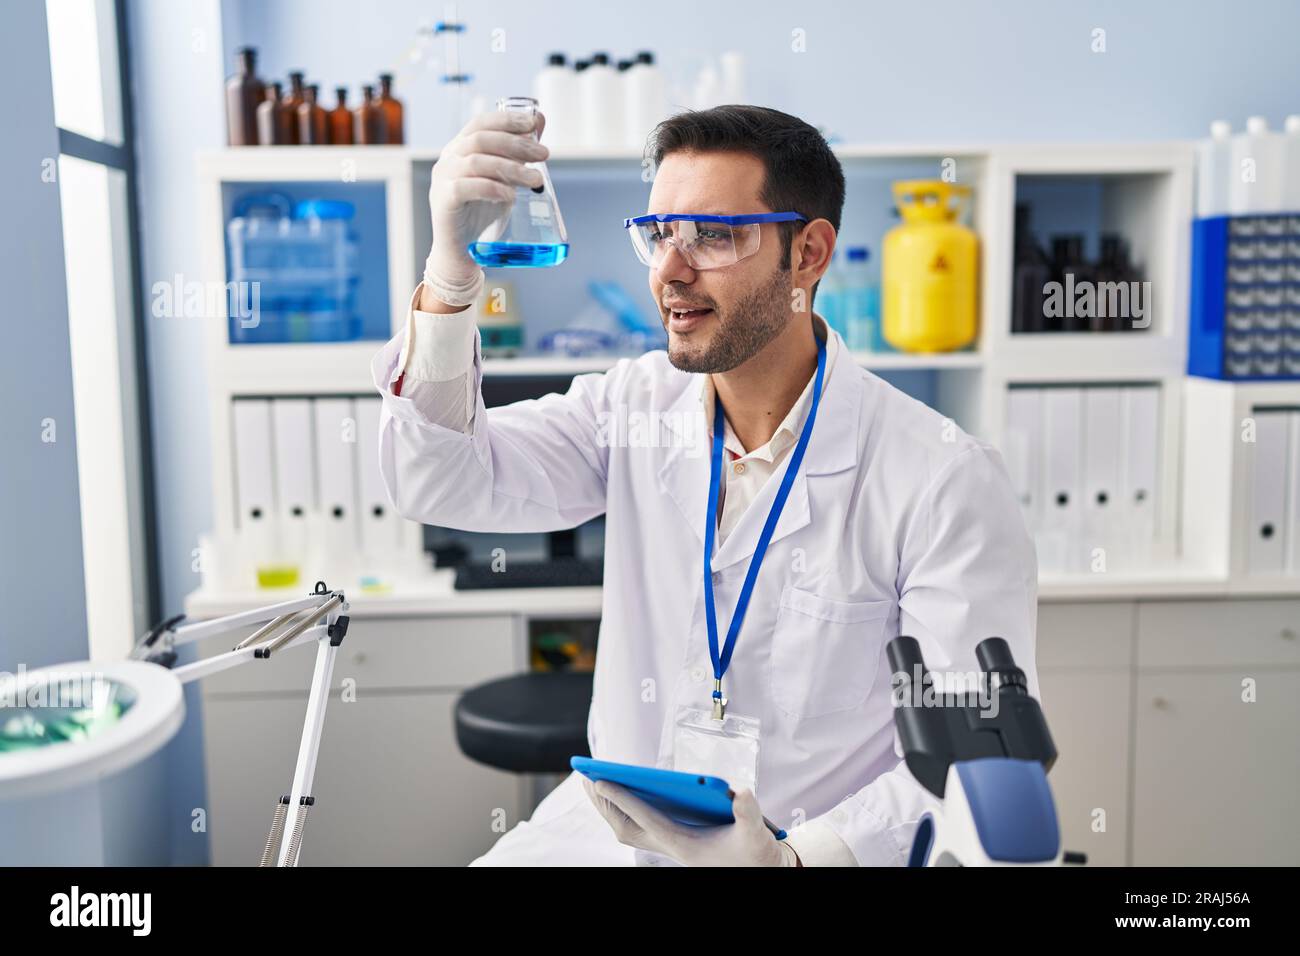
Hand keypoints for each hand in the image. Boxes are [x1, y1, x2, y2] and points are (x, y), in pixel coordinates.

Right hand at [423, 110, 548, 295]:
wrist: (463, 251)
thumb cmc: (483, 212)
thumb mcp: (505, 178)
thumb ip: (517, 153)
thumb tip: (538, 121)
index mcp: (461, 148)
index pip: (481, 123)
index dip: (507, 120)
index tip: (533, 124)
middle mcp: (448, 159)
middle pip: (481, 139)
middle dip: (516, 144)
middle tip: (543, 155)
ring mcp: (443, 179)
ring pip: (477, 162)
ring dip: (511, 168)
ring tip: (535, 180)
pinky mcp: (443, 201)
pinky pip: (466, 187)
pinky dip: (492, 188)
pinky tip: (510, 195)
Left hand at [584, 779, 796, 866]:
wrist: (761, 870)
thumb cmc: (756, 852)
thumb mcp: (756, 833)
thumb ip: (749, 813)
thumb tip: (740, 793)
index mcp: (686, 846)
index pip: (647, 820)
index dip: (623, 800)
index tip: (601, 781)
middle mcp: (671, 848)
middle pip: (626, 827)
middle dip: (604, 804)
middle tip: (585, 777)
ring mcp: (668, 846)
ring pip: (628, 829)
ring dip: (609, 808)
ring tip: (592, 782)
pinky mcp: (672, 842)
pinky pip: (638, 826)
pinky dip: (623, 810)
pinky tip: (619, 793)